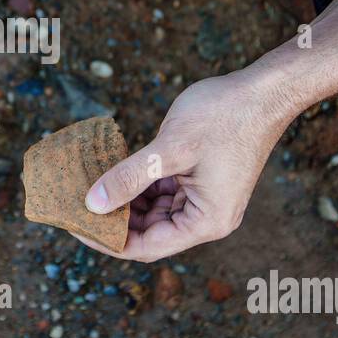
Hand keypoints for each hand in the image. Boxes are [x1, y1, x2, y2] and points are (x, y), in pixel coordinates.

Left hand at [76, 71, 293, 260]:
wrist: (265, 90)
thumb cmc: (225, 116)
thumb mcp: (169, 149)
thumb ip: (129, 178)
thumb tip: (92, 204)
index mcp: (206, 221)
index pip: (145, 247)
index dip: (107, 240)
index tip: (74, 223)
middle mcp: (207, 217)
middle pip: (148, 232)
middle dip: (112, 219)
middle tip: (72, 203)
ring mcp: (205, 199)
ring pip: (153, 212)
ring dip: (123, 201)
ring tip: (87, 185)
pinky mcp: (201, 180)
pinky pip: (163, 192)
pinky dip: (138, 184)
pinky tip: (113, 171)